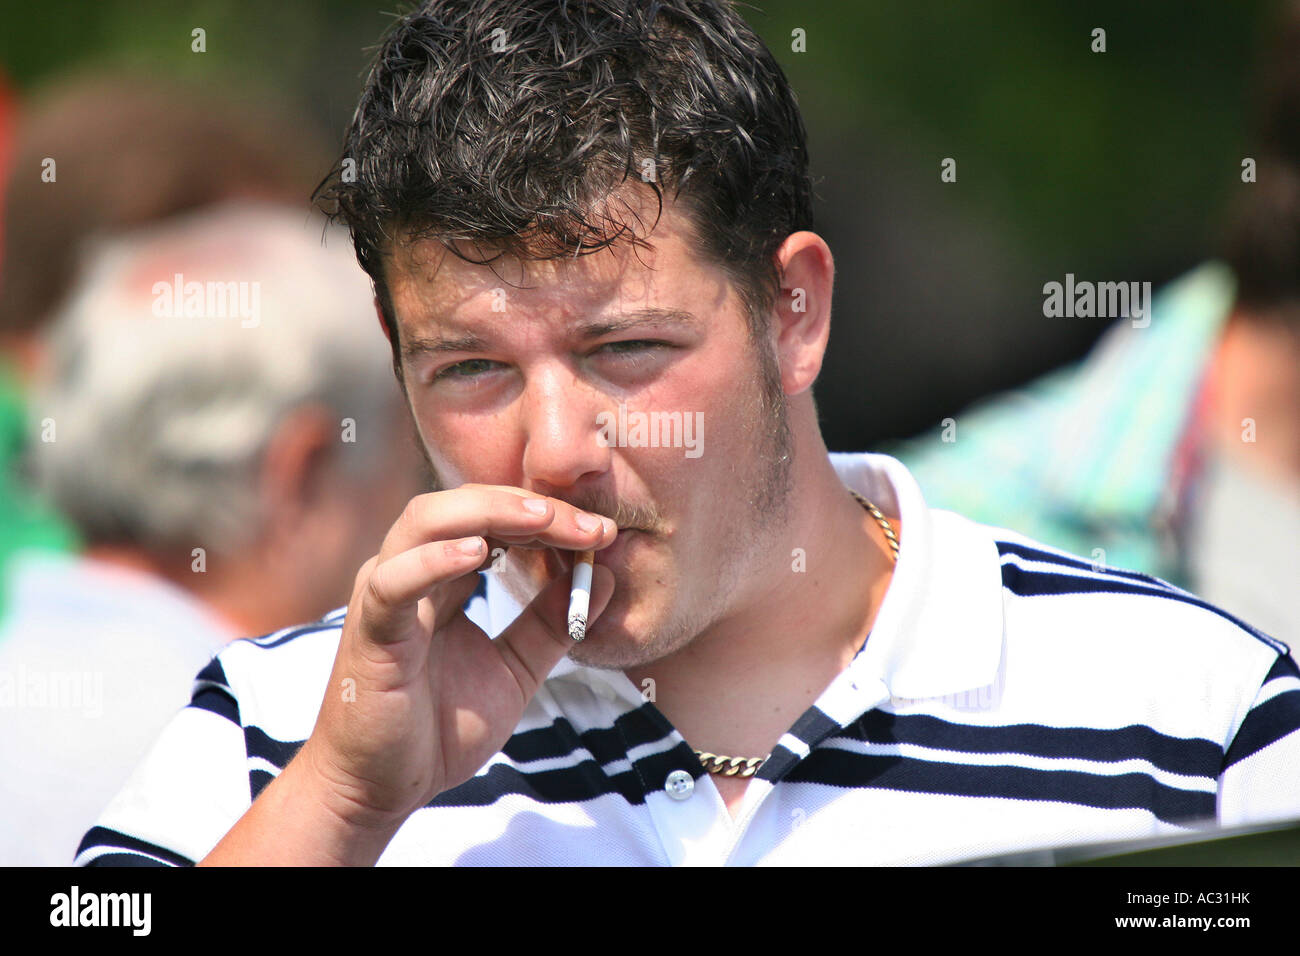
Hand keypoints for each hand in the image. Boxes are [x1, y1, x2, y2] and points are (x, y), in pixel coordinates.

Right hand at [299, 484, 616, 829]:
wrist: (381, 790)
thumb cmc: (438, 726)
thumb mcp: (514, 668)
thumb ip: (552, 623)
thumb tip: (606, 575)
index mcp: (442, 576)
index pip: (495, 520)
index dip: (549, 518)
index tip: (604, 532)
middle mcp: (409, 571)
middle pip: (465, 506)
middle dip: (529, 506)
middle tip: (589, 524)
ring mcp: (384, 594)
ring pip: (425, 522)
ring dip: (487, 512)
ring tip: (542, 518)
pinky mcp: (369, 630)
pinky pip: (395, 582)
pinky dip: (434, 559)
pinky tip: (478, 553)